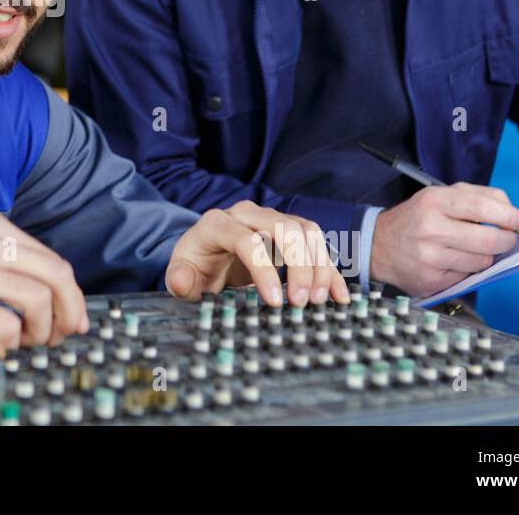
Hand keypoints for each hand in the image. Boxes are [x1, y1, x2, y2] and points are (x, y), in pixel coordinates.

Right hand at [0, 210, 87, 356]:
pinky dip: (8, 342)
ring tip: (22, 343)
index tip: (70, 316)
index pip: (50, 257)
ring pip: (39, 300)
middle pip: (56, 276)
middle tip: (62, 336)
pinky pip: (7, 325)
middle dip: (68, 311)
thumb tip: (23, 290)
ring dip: (40, 330)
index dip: (68, 292)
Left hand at [165, 202, 350, 306]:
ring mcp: (271, 218)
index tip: (275, 303)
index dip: (264, 271)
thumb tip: (183, 281)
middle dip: (299, 265)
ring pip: (305, 231)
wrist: (206, 256)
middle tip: (302, 302)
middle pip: (284, 228)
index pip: (247, 241)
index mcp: (217, 223)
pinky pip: (316, 242)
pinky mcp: (290, 231)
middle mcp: (246, 214)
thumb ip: (180, 280)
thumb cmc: (195, 267)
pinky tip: (338, 294)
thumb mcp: (182, 276)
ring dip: (318, 264)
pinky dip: (330, 267)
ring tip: (319, 300)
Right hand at [370, 183, 518, 296]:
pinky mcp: (432, 280)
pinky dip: (468, 269)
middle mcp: (431, 228)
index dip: (509, 216)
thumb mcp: (439, 195)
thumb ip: (477, 196)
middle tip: (504, 238)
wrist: (377, 245)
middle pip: (491, 240)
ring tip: (471, 249)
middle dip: (506, 240)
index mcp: (434, 201)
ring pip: (483, 261)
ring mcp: (430, 257)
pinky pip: (468, 276)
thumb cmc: (417, 218)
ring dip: (486, 256)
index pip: (484, 207)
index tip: (515, 220)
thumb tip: (511, 213)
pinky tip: (454, 261)